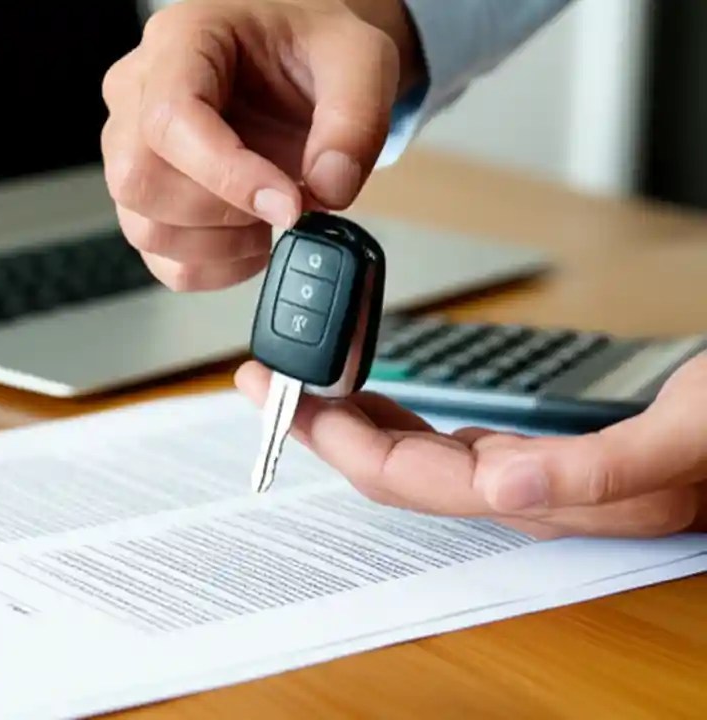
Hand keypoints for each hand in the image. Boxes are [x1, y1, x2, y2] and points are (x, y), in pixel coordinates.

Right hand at [101, 0, 421, 290]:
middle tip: (284, 205)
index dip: (226, 174)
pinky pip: (158, 257)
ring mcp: (130, 149)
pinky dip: (211, 268)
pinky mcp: (145, 198)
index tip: (289, 204)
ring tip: (272, 219)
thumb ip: (355, 119)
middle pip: (138, 179)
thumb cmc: (311, 45)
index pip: (170, 118)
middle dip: (220, 214)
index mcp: (180, 41)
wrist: (297, 57)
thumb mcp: (359, 56)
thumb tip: (329, 188)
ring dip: (218, 246)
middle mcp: (136, 93)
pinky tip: (251, 240)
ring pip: (143, 226)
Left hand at [235, 353, 706, 538]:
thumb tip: (503, 488)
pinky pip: (450, 447)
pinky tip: (380, 402)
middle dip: (323, 429)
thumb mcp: (690, 431)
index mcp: (554, 495)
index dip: (335, 441)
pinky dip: (401, 420)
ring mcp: (538, 479)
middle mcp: (534, 495)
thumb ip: (603, 467)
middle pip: (396, 474)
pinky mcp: (548, 456)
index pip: (410, 479)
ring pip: (417, 462)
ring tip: (303, 384)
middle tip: (265, 381)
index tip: (281, 396)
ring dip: (353, 424)